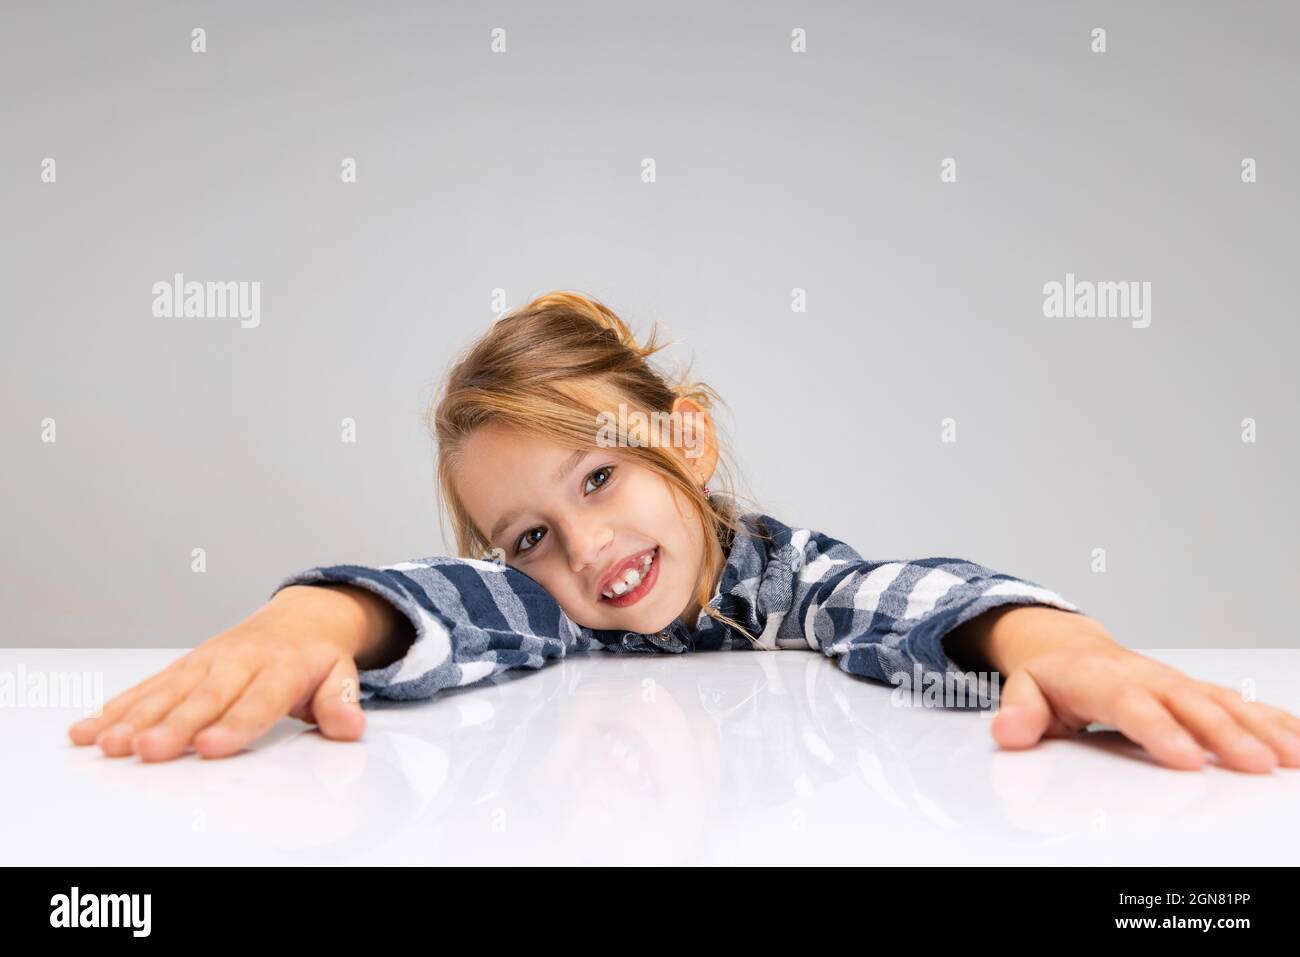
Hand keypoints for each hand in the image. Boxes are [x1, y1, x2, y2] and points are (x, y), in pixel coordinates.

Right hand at [67, 586, 373, 761]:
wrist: (300, 618)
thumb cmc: (316, 659)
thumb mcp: (340, 674)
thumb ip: (341, 701)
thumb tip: (350, 726)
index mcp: (281, 667)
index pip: (257, 700)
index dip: (235, 724)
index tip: (212, 747)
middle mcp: (238, 662)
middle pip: (204, 698)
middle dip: (174, 725)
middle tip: (148, 750)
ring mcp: (207, 662)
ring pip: (168, 691)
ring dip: (135, 718)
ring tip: (109, 743)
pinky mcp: (185, 666)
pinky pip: (148, 686)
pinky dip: (118, 706)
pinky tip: (91, 727)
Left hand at [992, 641, 1299, 772]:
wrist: (1071, 648)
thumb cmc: (1051, 676)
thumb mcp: (1022, 688)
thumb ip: (1018, 711)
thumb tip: (1007, 732)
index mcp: (1103, 679)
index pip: (1132, 705)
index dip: (1160, 730)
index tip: (1186, 759)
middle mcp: (1147, 677)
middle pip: (1190, 704)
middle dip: (1224, 734)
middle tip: (1254, 764)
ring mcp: (1176, 683)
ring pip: (1224, 702)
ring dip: (1260, 727)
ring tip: (1291, 756)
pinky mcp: (1196, 691)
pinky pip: (1239, 703)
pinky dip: (1273, 719)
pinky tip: (1299, 741)